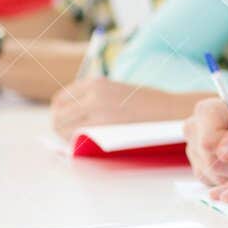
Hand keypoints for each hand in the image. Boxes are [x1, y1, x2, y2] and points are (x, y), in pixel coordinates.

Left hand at [50, 77, 193, 136]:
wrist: (169, 111)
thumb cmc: (145, 104)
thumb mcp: (115, 90)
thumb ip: (92, 98)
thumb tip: (66, 117)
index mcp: (95, 83)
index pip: (60, 100)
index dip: (60, 114)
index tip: (67, 123)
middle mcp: (93, 94)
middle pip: (58, 116)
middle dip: (61, 128)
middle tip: (72, 137)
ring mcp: (98, 111)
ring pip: (64, 129)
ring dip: (68, 138)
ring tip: (84, 141)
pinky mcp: (105, 127)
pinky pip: (79, 139)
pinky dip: (79, 144)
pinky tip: (91, 144)